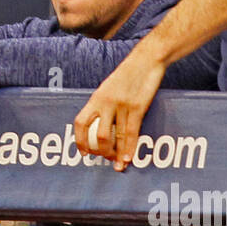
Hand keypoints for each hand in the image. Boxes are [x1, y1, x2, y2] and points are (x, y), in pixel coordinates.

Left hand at [73, 41, 166, 170]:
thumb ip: (104, 103)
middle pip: (96, 134)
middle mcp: (105, 102)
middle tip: (104, 159)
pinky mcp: (137, 107)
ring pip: (114, 137)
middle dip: (99, 152)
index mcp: (96, 97)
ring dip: (115, 154)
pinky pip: (131, 133)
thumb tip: (102, 122)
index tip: (84, 153)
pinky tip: (128, 159)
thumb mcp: (110, 87)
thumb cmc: (129, 75)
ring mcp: (121, 105)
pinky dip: (129, 149)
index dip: (79, 140)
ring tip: (117, 165)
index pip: (80, 122)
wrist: (147, 59)